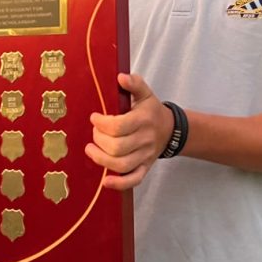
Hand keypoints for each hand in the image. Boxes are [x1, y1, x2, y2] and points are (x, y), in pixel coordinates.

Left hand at [84, 73, 173, 189]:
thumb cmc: (151, 111)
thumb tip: (120, 77)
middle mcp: (145, 140)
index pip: (118, 126)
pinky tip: (105, 181)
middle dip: (99, 140)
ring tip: (91, 149)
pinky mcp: (145, 168)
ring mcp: (145, 156)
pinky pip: (133, 180)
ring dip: (101, 159)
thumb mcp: (145, 93)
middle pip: (117, 147)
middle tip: (94, 133)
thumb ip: (134, 84)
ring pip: (121, 165)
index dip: (101, 123)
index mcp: (143, 120)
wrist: (171, 130)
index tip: (94, 117)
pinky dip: (119, 184)